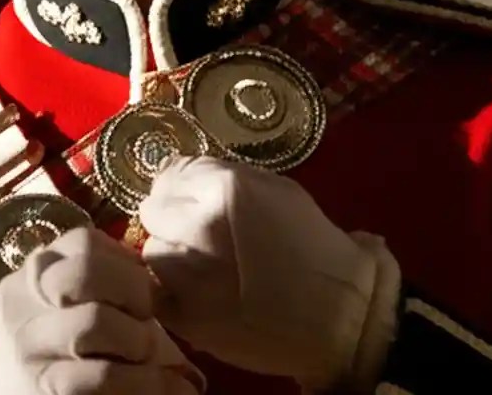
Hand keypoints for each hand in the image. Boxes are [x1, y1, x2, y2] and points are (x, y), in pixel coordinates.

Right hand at [0, 227, 204, 394]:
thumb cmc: (52, 348)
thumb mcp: (63, 304)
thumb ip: (98, 282)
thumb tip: (157, 273)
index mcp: (35, 274)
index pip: (85, 243)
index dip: (126, 265)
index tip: (139, 294)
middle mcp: (23, 303)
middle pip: (85, 272)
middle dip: (132, 293)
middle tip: (146, 321)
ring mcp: (30, 346)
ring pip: (94, 321)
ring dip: (138, 341)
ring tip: (149, 360)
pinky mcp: (46, 387)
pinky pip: (102, 375)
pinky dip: (143, 382)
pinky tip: (162, 388)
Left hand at [139, 156, 401, 392]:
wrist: (340, 316)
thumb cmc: (316, 247)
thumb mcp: (279, 190)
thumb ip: (227, 178)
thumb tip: (188, 177)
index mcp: (225, 189)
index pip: (170, 174)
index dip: (179, 187)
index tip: (189, 199)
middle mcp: (197, 225)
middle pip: (151, 210)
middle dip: (171, 217)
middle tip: (195, 233)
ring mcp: (186, 274)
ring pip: (151, 252)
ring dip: (170, 255)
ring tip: (200, 267)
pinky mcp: (183, 316)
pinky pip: (157, 293)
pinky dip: (171, 292)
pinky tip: (200, 293)